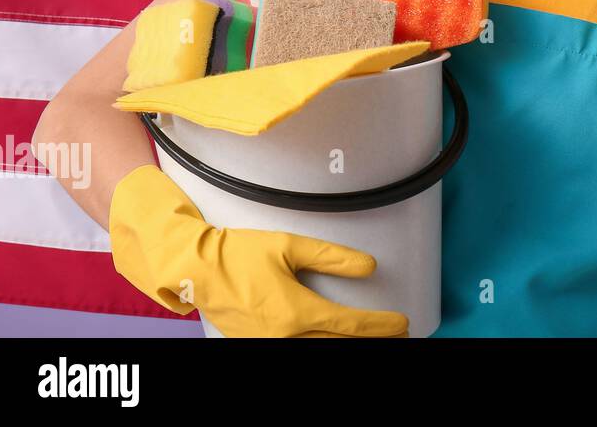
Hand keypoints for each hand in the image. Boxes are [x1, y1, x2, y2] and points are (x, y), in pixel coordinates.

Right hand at [109, 165, 408, 337]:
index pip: (349, 324)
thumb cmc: (238, 254)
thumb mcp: (289, 246)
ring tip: (370, 339)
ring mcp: (269, 344)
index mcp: (296, 312)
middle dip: (370, 341)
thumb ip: (332, 257)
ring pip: (319, 350)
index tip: (402, 323)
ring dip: (345, 345)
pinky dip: (321, 345)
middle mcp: (284, 336)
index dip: (380, 325)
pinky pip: (298, 349)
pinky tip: (331, 339)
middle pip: (338, 344)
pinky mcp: (258, 344)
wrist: (194, 269)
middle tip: (398, 336)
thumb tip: (368, 265)